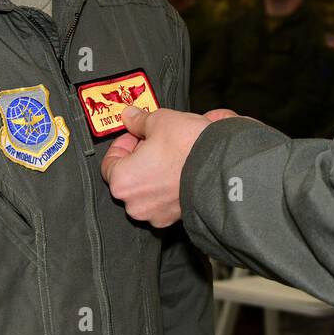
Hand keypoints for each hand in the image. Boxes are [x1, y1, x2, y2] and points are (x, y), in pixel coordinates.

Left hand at [100, 106, 235, 226]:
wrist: (224, 170)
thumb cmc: (189, 149)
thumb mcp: (160, 121)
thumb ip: (139, 120)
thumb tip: (130, 116)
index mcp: (122, 181)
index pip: (109, 163)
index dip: (123, 143)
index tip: (135, 134)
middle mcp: (135, 204)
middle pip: (129, 177)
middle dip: (140, 158)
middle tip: (155, 141)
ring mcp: (156, 215)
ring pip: (148, 189)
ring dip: (156, 172)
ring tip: (173, 154)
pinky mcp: (176, 218)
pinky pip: (166, 199)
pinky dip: (170, 185)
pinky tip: (183, 169)